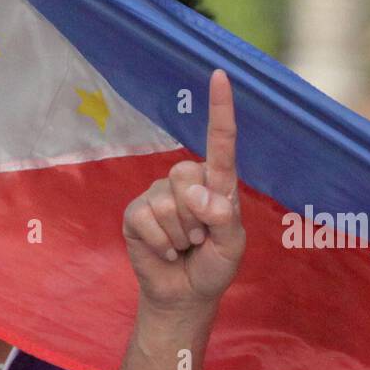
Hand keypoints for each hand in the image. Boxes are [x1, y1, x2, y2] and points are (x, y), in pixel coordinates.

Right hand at [123, 69, 244, 312]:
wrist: (185, 295)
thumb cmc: (213, 266)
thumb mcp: (232, 246)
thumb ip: (223, 218)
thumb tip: (197, 194)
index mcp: (218, 183)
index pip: (220, 141)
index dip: (220, 108)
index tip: (219, 74)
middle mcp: (187, 182)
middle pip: (186, 176)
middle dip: (197, 216)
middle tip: (200, 238)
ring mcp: (158, 195)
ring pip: (168, 202)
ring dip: (180, 234)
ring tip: (184, 245)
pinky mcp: (136, 213)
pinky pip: (148, 219)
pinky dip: (161, 242)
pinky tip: (166, 251)